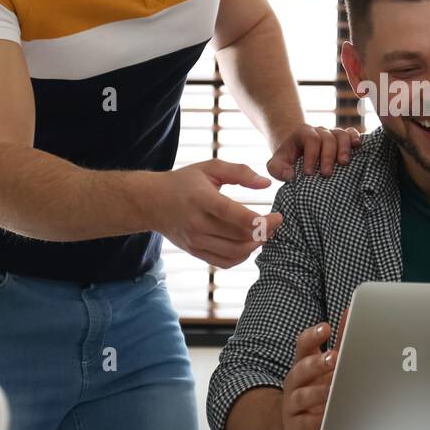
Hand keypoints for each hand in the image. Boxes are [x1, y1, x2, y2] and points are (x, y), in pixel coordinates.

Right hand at [156, 159, 281, 267]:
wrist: (151, 202)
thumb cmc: (184, 182)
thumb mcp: (210, 168)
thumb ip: (240, 172)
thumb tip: (266, 184)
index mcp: (202, 199)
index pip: (237, 217)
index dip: (263, 221)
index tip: (278, 216)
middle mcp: (198, 224)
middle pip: (241, 238)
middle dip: (265, 233)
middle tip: (275, 223)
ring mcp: (196, 241)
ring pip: (236, 253)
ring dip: (256, 245)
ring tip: (264, 232)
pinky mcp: (196, 252)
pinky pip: (225, 262)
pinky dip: (243, 256)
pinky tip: (248, 243)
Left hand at [268, 124, 361, 180]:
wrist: (296, 151)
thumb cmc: (287, 160)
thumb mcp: (276, 164)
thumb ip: (277, 169)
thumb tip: (290, 175)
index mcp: (302, 133)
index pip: (310, 140)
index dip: (311, 156)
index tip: (308, 173)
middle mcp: (319, 131)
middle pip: (328, 138)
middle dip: (328, 156)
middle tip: (326, 174)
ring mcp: (331, 133)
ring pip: (341, 134)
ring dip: (344, 148)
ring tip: (344, 163)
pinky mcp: (342, 138)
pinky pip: (351, 132)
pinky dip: (356, 138)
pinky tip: (358, 146)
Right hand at [278, 322, 339, 429]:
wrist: (294, 427)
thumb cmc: (315, 390)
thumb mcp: (325, 367)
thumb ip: (339, 343)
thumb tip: (351, 314)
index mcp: (303, 364)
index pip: (303, 346)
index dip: (312, 336)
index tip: (325, 328)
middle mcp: (295, 383)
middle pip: (301, 369)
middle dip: (317, 363)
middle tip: (334, 357)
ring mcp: (293, 405)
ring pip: (301, 396)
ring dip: (318, 392)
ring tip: (333, 389)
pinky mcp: (297, 427)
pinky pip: (306, 423)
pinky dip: (317, 419)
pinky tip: (329, 416)